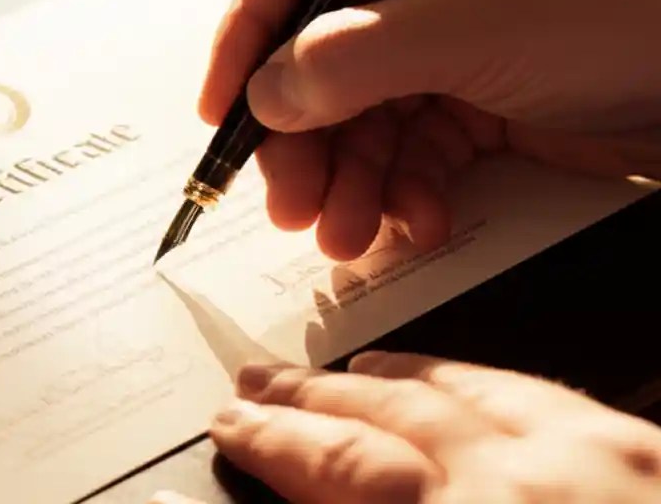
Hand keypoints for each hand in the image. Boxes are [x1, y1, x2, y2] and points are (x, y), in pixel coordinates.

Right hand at [149, 351, 660, 503]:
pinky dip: (491, 381)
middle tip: (261, 380)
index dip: (275, 445)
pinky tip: (478, 383)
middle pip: (392, 419)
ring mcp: (602, 463)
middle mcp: (530, 484)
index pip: (339, 474)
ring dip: (395, 378)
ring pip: (471, 392)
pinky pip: (552, 396)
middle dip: (313, 397)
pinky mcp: (654, 459)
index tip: (233, 425)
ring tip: (348, 368)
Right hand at [199, 0, 660, 260]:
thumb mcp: (465, 28)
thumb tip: (262, 96)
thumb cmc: (619, 13)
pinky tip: (415, 223)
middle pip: (325, 55)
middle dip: (305, 139)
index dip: (250, 35)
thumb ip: (347, 60)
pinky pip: (414, 147)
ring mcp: (454, 35)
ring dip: (349, 180)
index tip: (219, 108)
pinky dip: (405, 191)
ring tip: (343, 236)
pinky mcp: (480, 96)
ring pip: (363, 113)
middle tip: (286, 205)